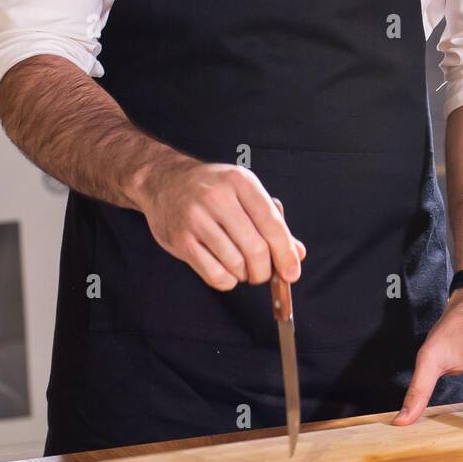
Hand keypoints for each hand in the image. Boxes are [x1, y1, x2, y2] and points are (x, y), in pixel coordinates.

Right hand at [137, 156, 305, 291]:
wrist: (164, 181)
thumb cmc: (211, 188)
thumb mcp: (243, 192)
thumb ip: (271, 222)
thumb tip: (297, 253)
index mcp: (240, 182)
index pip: (272, 224)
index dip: (286, 253)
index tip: (292, 272)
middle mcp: (218, 197)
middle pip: (256, 249)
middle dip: (265, 270)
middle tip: (262, 273)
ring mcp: (197, 218)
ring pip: (236, 264)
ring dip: (244, 275)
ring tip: (241, 268)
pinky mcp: (181, 239)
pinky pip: (214, 274)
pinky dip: (226, 280)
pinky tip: (225, 270)